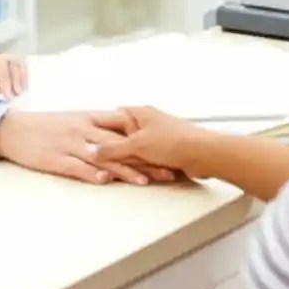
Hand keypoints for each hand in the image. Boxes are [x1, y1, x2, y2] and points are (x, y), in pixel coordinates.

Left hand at [0, 50, 26, 97]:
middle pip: (0, 62)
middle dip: (4, 80)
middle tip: (7, 96)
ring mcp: (2, 55)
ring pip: (13, 61)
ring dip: (16, 78)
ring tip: (17, 93)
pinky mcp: (13, 59)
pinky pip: (21, 64)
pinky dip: (24, 76)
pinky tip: (23, 89)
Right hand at [0, 110, 177, 185]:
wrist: (12, 128)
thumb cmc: (44, 126)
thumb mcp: (72, 120)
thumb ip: (96, 127)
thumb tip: (119, 134)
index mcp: (89, 118)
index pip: (124, 129)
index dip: (147, 141)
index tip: (167, 151)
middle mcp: (83, 129)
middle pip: (120, 145)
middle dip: (145, 159)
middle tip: (167, 171)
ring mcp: (69, 144)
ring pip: (103, 157)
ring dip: (124, 170)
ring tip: (144, 181)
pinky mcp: (55, 158)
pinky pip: (76, 167)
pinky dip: (91, 173)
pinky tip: (105, 180)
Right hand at [94, 106, 220, 179]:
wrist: (204, 155)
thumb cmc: (174, 142)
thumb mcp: (136, 146)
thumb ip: (112, 149)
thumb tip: (91, 150)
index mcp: (139, 113)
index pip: (111, 116)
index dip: (97, 125)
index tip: (84, 134)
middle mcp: (148, 122)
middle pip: (121, 132)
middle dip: (110, 145)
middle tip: (94, 155)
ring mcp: (157, 136)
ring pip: (134, 147)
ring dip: (127, 158)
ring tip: (113, 168)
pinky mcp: (166, 151)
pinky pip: (146, 158)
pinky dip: (141, 166)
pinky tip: (136, 174)